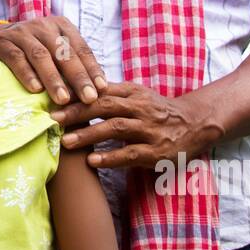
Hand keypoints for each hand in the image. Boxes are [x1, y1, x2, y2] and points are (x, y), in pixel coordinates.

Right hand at [0, 16, 105, 104]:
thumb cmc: (30, 51)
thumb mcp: (52, 52)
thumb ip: (70, 67)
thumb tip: (97, 94)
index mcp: (60, 26)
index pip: (81, 48)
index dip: (92, 68)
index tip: (103, 89)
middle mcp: (42, 25)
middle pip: (64, 52)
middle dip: (78, 77)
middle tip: (89, 98)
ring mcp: (21, 32)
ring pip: (41, 55)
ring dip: (53, 79)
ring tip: (63, 99)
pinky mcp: (1, 41)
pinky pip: (16, 57)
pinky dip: (27, 73)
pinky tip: (35, 90)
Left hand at [49, 82, 224, 167]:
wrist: (196, 124)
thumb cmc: (158, 109)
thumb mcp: (137, 94)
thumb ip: (110, 93)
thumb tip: (75, 88)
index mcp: (133, 93)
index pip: (100, 92)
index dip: (76, 96)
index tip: (52, 101)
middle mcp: (140, 108)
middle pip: (105, 106)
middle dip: (77, 112)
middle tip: (53, 119)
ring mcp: (149, 130)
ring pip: (116, 129)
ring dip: (89, 134)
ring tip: (66, 142)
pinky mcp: (157, 152)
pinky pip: (131, 154)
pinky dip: (111, 157)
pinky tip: (92, 161)